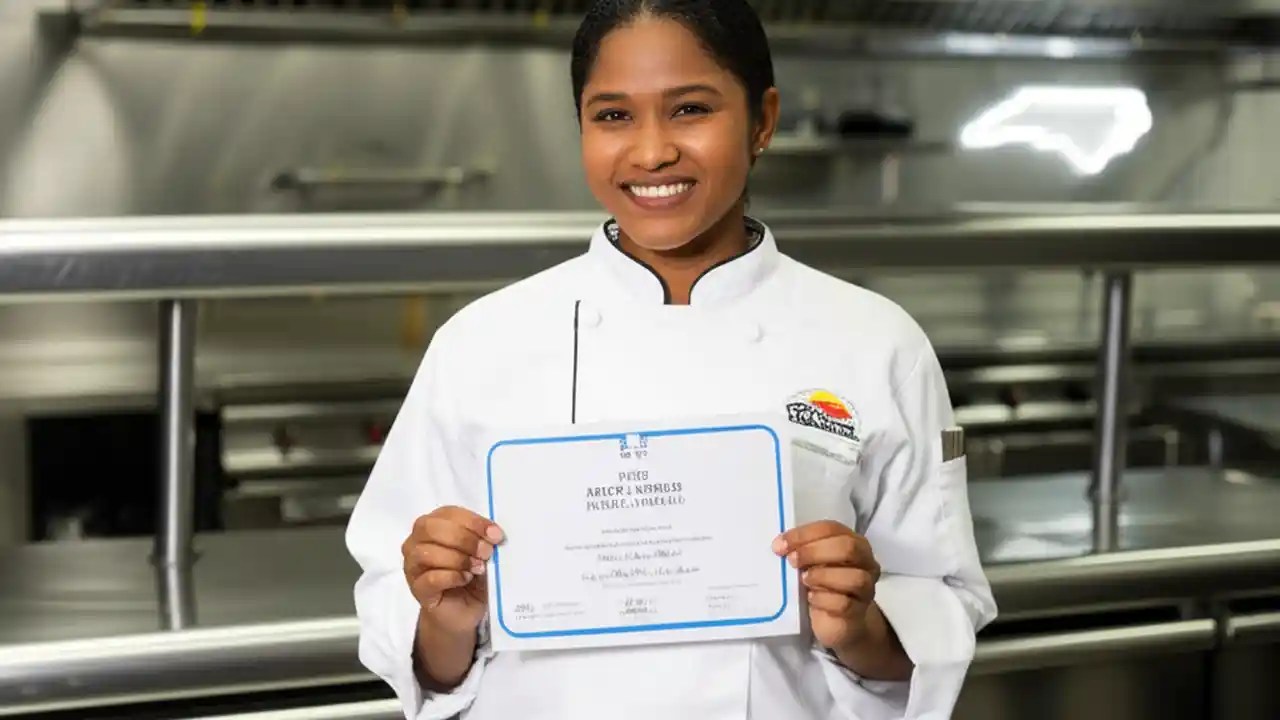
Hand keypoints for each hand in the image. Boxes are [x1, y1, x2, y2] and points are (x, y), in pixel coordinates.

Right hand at [402, 505, 504, 635]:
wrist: (462, 612)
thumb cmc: (471, 576)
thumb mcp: (481, 554)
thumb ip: (483, 540)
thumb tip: (493, 535)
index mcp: (434, 525)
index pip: (447, 513)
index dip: (473, 522)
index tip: (495, 535)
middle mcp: (417, 542)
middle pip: (430, 528)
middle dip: (463, 538)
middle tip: (486, 552)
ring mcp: (413, 566)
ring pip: (426, 552)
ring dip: (458, 558)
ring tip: (478, 568)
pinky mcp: (417, 589)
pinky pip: (430, 578)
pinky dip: (452, 576)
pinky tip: (466, 578)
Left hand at [773, 521, 880, 652]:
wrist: (836, 619)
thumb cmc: (822, 583)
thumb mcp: (811, 563)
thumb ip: (801, 551)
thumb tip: (780, 546)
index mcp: (853, 542)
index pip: (831, 529)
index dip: (804, 535)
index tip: (780, 545)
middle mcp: (865, 562)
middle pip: (848, 548)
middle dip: (815, 552)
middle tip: (792, 561)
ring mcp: (866, 588)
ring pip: (854, 577)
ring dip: (823, 576)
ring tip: (804, 580)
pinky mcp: (859, 612)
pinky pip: (845, 604)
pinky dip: (824, 599)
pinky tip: (810, 598)